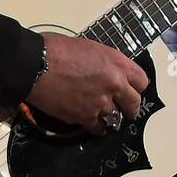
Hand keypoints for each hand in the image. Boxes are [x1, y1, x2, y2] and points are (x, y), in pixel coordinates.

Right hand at [25, 33, 147, 132]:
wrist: (35, 65)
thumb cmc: (58, 49)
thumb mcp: (90, 48)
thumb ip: (105, 63)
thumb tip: (107, 72)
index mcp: (118, 63)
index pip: (142, 81)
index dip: (136, 87)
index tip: (130, 91)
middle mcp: (115, 84)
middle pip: (133, 103)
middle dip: (130, 107)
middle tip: (125, 109)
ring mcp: (101, 103)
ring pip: (115, 116)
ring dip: (109, 116)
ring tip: (104, 116)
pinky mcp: (85, 117)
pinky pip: (98, 127)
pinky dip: (97, 127)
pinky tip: (94, 125)